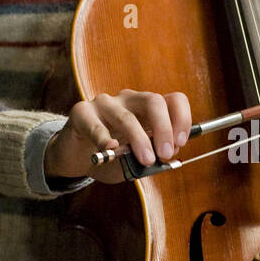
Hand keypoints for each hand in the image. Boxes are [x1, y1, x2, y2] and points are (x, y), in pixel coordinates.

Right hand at [44, 89, 191, 182]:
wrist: (77, 157)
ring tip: (145, 160)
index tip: (180, 142)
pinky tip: (111, 150)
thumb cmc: (111, 157)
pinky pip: (96, 125)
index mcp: (147, 108)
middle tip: (165, 154)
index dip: (181, 119)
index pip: (173, 100)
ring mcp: (105, 104)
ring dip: (139, 139)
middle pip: (153, 102)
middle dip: (163, 129)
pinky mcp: (82, 112)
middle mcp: (129, 100)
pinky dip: (105, 139)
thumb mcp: (137, 160)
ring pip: (126, 117)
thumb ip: (152, 158)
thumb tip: (166, 159)